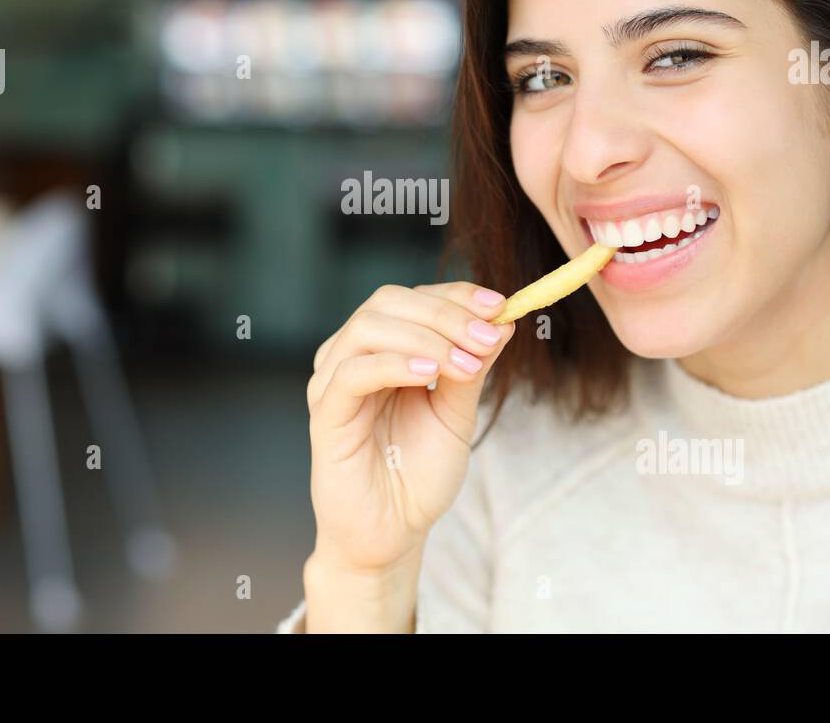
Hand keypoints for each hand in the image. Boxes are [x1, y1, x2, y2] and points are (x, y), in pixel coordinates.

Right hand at [305, 281, 514, 574]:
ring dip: (425, 336)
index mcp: (382, 349)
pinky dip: (394, 363)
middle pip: (388, 302)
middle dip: (445, 314)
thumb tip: (503, 320)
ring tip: (466, 362)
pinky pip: (352, 373)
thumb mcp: (456, 413)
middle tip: (487, 336)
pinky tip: (429, 374)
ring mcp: (333, 382)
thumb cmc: (419, 474)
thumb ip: (472, 367)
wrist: (393, 533)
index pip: (414, 299)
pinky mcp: (326, 414)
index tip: (500, 305)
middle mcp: (352, 356)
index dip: (456, 296)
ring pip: (368, 327)